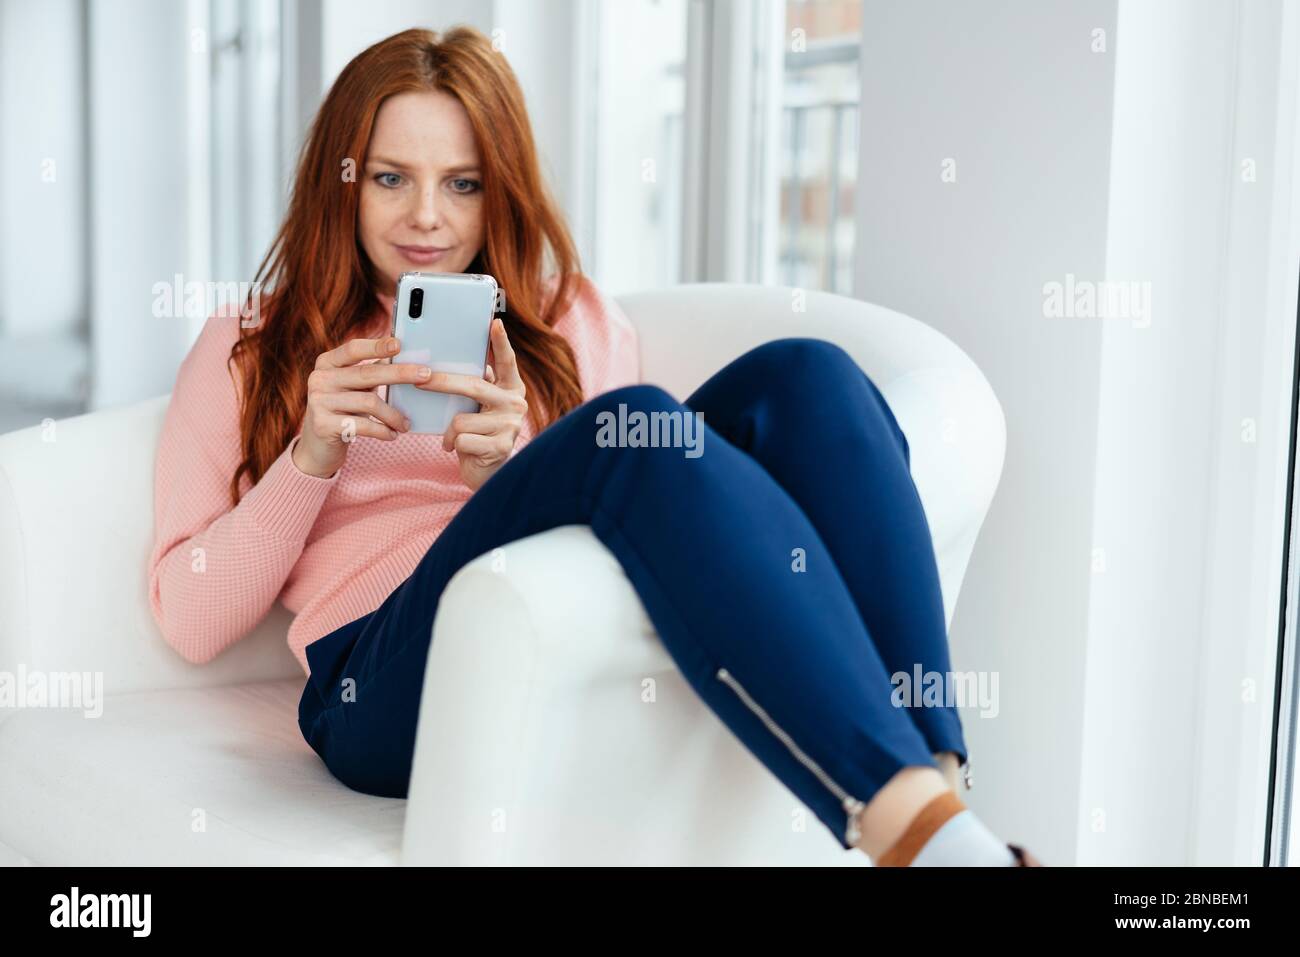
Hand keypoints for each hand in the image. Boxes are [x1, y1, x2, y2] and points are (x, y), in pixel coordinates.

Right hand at [293, 335, 428, 477]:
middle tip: (426, 375)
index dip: (376, 346)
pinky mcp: (323, 425)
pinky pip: (363, 425)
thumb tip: (405, 356)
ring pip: (369, 403)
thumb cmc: (344, 411)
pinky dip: (383, 431)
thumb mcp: (354, 388)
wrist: (318, 446)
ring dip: (393, 415)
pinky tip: (392, 435)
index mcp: (327, 363)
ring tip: (405, 424)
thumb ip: (372, 371)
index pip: (353, 349)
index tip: (399, 344)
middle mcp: (319, 379)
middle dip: (401, 374)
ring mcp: (319, 401)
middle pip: (367, 373)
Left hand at [422, 316, 527, 490]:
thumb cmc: (478, 434)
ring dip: (449, 431)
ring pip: (461, 420)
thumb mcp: (478, 407)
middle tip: (418, 380)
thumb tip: (446, 361)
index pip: (507, 362)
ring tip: (451, 438)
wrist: (488, 473)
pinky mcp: (501, 447)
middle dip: (441, 382)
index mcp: (511, 389)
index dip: (501, 342)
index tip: (495, 322)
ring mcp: (510, 426)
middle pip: (473, 386)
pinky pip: (461, 440)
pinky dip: (452, 445)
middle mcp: (516, 404)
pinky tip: (458, 450)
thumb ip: (473, 386)